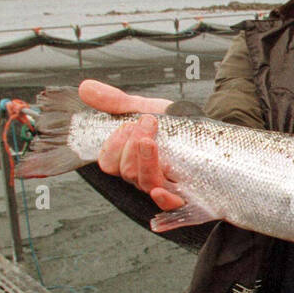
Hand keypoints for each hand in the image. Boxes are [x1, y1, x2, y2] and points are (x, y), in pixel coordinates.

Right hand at [79, 79, 184, 210]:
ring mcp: (164, 185)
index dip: (113, 146)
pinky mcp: (186, 193)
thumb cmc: (173, 123)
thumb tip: (86, 87)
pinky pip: (170, 205)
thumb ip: (115, 101)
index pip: (109, 163)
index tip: (127, 124)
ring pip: (145, 183)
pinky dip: (162, 199)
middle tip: (146, 124)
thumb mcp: (143, 108)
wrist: (208, 130)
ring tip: (151, 139)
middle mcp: (143, 175)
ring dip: (145, 160)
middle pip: (126, 172)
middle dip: (132, 145)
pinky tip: (159, 189)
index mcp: (129, 158)